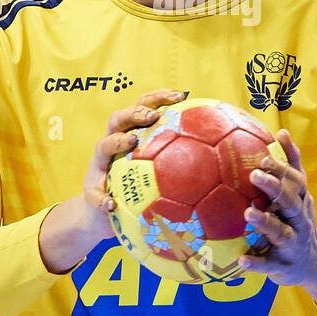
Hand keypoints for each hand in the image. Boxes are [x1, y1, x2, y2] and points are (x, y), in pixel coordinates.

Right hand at [39, 88, 186, 271]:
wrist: (105, 219)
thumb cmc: (142, 196)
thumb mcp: (162, 177)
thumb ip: (185, 165)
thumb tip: (226, 159)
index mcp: (131, 137)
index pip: (143, 107)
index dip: (159, 98)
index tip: (181, 96)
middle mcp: (112, 147)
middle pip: (118, 118)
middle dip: (135, 112)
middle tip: (153, 115)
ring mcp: (98, 167)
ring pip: (102, 146)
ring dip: (116, 142)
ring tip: (131, 143)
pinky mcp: (91, 192)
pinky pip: (95, 195)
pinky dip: (103, 198)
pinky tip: (112, 204)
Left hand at [240, 129, 316, 315]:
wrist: (315, 264)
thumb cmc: (296, 221)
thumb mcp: (298, 195)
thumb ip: (289, 168)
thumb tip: (280, 131)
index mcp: (300, 202)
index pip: (295, 180)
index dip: (283, 166)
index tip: (266, 154)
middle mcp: (300, 220)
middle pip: (290, 201)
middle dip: (275, 188)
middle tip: (255, 175)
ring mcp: (293, 243)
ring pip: (281, 231)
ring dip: (265, 222)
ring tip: (248, 213)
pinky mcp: (284, 265)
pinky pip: (269, 264)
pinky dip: (256, 262)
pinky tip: (241, 260)